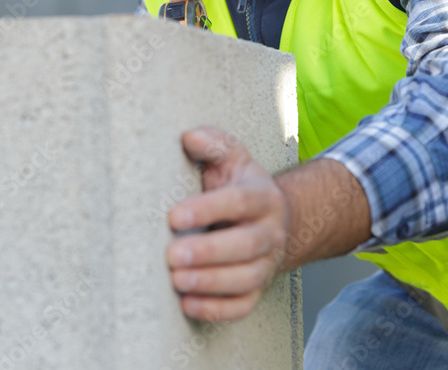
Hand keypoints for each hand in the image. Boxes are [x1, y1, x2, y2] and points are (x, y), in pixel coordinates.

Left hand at [166, 126, 289, 321]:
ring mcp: (266, 263)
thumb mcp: (232, 158)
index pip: (240, 202)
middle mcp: (269, 231)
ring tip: (177, 280)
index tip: (174, 216)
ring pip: (246, 278)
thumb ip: (213, 144)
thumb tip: (189, 137)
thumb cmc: (241, 185)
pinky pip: (242, 305)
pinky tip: (188, 304)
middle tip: (172, 255)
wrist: (275, 219)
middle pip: (245, 245)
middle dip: (208, 252)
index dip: (209, 209)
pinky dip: (217, 310)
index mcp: (262, 196)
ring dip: (211, 282)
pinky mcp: (258, 288)